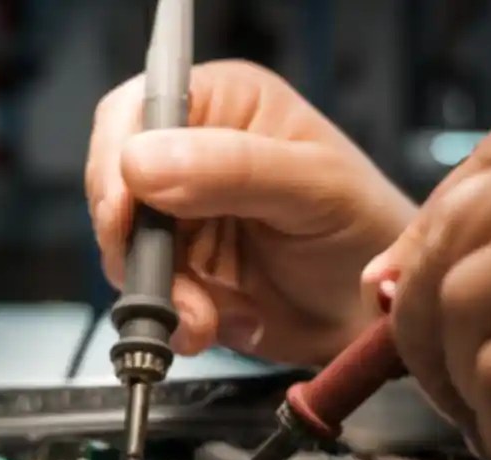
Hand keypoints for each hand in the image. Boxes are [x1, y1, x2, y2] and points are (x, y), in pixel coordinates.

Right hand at [86, 60, 415, 363]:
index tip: (124, 215)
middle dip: (139, 247)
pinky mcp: (177, 273)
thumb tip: (142, 162)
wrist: (376, 318)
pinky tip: (220, 323)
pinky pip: (146, 297)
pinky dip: (177, 321)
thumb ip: (234, 168)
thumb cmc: (368, 232)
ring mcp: (178, 219)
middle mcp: (190, 156)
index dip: (116, 163)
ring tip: (212, 315)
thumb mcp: (314, 188)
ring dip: (163, 294)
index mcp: (222, 105)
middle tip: (172, 284)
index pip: (135, 114)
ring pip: (125, 252)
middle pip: (114, 189)